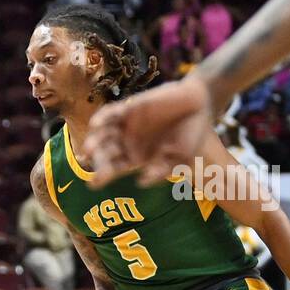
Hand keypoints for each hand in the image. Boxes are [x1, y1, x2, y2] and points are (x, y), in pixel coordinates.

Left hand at [79, 73, 214, 188]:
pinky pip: (111, 113)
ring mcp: (126, 124)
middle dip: (98, 161)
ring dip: (94, 141)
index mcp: (134, 157)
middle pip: (105, 154)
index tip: (93, 184)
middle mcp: (126, 142)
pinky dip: (103, 117)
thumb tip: (141, 182)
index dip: (101, 177)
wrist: (200, 104)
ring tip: (88, 150)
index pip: (113, 169)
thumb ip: (162, 170)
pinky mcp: (129, 107)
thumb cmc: (190, 134)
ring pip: (103, 134)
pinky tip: (95, 125)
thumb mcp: (180, 157)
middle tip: (93, 168)